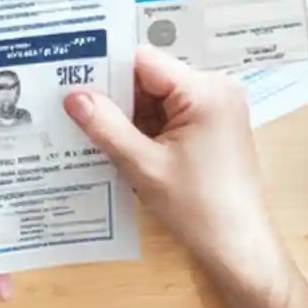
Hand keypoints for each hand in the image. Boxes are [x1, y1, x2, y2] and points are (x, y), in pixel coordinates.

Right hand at [63, 46, 275, 273]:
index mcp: (204, 90)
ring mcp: (217, 107)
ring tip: (90, 131)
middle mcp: (215, 88)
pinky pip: (170, 114)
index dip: (105, 68)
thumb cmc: (197, 207)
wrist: (240, 246)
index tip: (68, 78)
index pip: (143, 61)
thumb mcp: (144, 165)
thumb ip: (106, 126)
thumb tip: (72, 95)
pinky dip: (145, 128)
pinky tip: (120, 146)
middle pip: (149, 77)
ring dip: (128, 116)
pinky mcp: (213, 126)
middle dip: (114, 96)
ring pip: (157, 98)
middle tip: (71, 108)